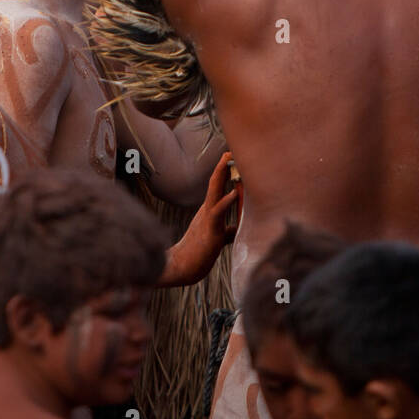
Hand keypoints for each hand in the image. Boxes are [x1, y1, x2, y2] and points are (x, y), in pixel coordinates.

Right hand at [162, 152, 238, 286]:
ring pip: (215, 192)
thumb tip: (238, 228)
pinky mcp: (211, 230)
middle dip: (223, 166)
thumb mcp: (217, 238)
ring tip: (230, 160)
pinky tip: (234, 193)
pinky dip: (227, 202)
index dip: (224, 172)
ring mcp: (208, 218)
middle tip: (229, 150)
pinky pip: (218, 213)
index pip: (217, 186)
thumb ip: (228, 231)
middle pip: (215, 183)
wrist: (180, 268)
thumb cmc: (198, 254)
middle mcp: (207, 210)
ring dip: (222, 175)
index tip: (231, 156)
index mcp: (209, 211)